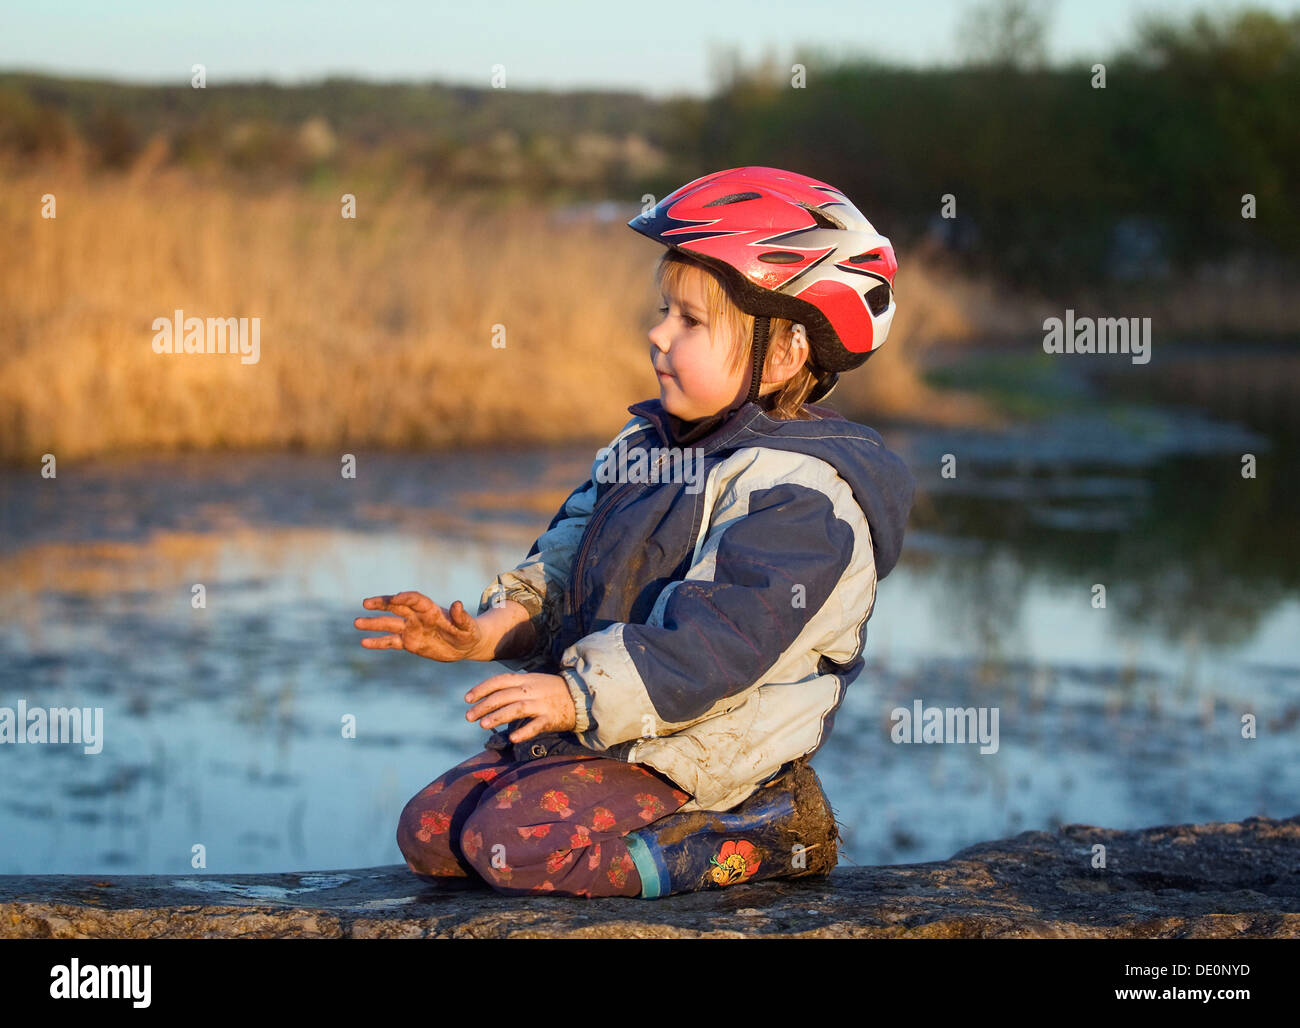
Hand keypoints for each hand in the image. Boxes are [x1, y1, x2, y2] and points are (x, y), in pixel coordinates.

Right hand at [354, 592, 486, 661]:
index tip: (395, 598)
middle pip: (396, 607)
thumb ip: (461, 616)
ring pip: (389, 624)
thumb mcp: (468, 626)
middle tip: (366, 603)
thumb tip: (457, 604)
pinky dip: (378, 642)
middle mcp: (418, 617)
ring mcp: (411, 629)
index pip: (415, 600)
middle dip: (382, 604)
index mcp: (431, 610)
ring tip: (357, 622)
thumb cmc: (469, 633)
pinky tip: (364, 642)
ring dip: (373, 623)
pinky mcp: (409, 643)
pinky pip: (391, 642)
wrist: (465, 646)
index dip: (406, 597)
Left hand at [464, 673, 576, 742]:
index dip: (481, 689)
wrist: (581, 697)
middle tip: (468, 717)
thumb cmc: (552, 691)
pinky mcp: (551, 718)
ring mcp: (541, 704)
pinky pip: (536, 725)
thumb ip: (514, 687)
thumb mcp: (533, 681)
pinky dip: (524, 731)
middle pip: (503, 696)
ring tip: (482, 725)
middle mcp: (532, 689)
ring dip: (498, 716)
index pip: (499, 681)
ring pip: (516, 708)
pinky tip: (512, 738)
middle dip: (483, 706)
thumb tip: (490, 696)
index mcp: (525, 679)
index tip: (467, 699)